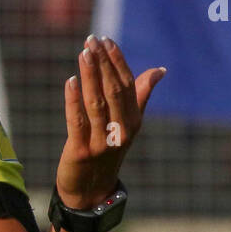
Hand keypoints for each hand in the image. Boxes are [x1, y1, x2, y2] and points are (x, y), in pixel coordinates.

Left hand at [54, 34, 165, 209]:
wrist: (91, 192)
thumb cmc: (108, 152)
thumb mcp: (127, 125)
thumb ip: (140, 95)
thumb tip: (159, 70)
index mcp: (133, 121)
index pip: (127, 85)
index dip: (117, 61)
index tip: (107, 40)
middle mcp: (121, 131)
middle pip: (113, 91)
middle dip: (103, 63)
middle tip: (91, 40)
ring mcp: (101, 142)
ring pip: (96, 103)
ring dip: (90, 76)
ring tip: (84, 53)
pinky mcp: (81, 151)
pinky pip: (77, 122)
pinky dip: (74, 100)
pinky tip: (70, 81)